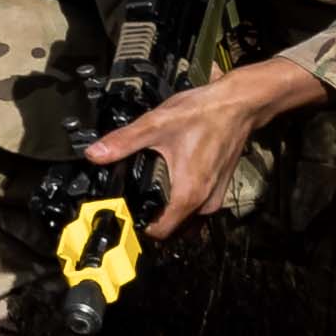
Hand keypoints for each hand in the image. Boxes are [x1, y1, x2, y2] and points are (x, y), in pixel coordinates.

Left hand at [84, 53, 327, 240]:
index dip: (140, 228)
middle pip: (174, 227)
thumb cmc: (205, 114)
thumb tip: (96, 154)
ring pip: (188, 218)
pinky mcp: (219, 185)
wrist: (239, 104)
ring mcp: (215, 194)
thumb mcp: (156, 125)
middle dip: (152, 219)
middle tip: (133, 204)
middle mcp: (205, 201)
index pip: (161, 232)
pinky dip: (183, 200)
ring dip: (169, 211)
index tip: (125, 218)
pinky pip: (198, 204)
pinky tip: (170, 183)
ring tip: (151, 194)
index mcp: (188, 194)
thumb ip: (124, 142)